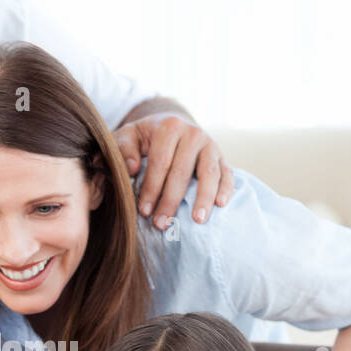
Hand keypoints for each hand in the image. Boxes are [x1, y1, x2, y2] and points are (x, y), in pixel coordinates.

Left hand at [113, 114, 233, 229]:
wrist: (171, 127)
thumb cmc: (145, 138)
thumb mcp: (128, 137)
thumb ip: (124, 149)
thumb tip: (131, 168)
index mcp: (169, 127)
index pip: (160, 162)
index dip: (152, 188)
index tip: (144, 211)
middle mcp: (193, 134)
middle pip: (182, 171)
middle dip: (170, 200)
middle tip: (161, 224)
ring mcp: (210, 146)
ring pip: (209, 174)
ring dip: (202, 199)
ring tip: (197, 220)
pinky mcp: (221, 157)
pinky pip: (227, 174)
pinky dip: (226, 189)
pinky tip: (221, 204)